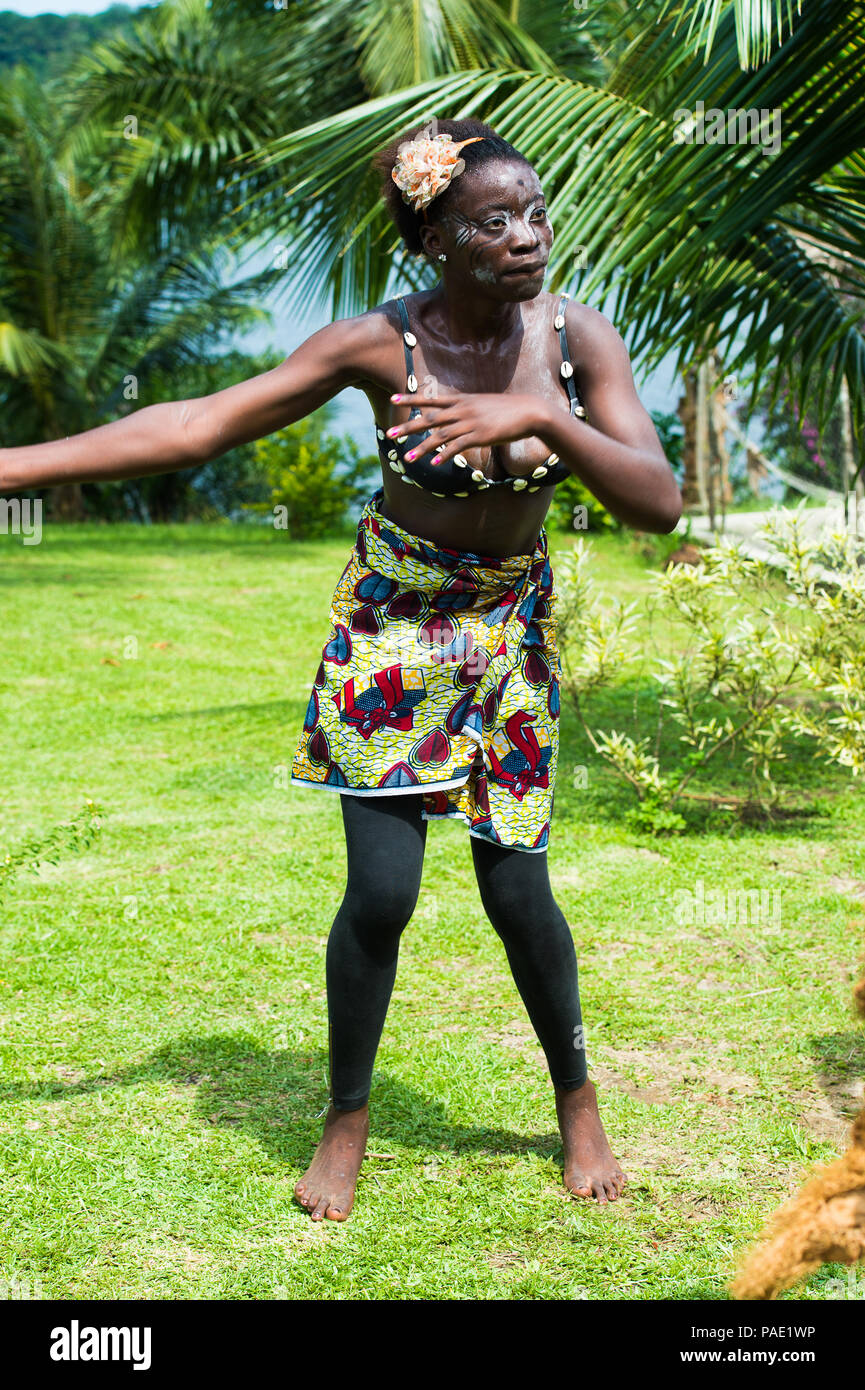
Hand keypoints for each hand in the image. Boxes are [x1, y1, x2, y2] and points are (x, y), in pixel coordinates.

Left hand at [387, 390, 549, 473]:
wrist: (529, 411)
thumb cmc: (506, 409)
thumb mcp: (482, 404)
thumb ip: (466, 409)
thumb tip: (455, 414)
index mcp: (461, 400)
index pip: (430, 399)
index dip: (411, 399)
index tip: (393, 398)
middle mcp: (462, 410)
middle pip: (429, 419)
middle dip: (408, 427)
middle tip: (389, 435)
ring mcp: (470, 423)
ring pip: (440, 436)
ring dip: (422, 448)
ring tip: (406, 457)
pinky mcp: (480, 436)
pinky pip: (458, 447)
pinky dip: (445, 454)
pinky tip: (435, 463)